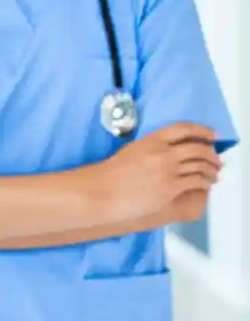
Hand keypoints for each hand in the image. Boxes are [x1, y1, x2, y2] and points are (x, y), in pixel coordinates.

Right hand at [88, 123, 220, 221]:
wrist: (103, 191)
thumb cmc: (111, 174)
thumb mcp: (131, 151)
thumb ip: (151, 148)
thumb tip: (168, 152)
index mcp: (152, 140)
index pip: (184, 129)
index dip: (202, 130)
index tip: (212, 134)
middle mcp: (163, 153)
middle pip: (198, 148)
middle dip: (212, 154)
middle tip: (216, 159)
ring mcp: (168, 170)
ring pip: (201, 166)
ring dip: (211, 170)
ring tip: (213, 174)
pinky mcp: (171, 188)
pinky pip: (197, 182)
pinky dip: (205, 183)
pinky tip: (205, 184)